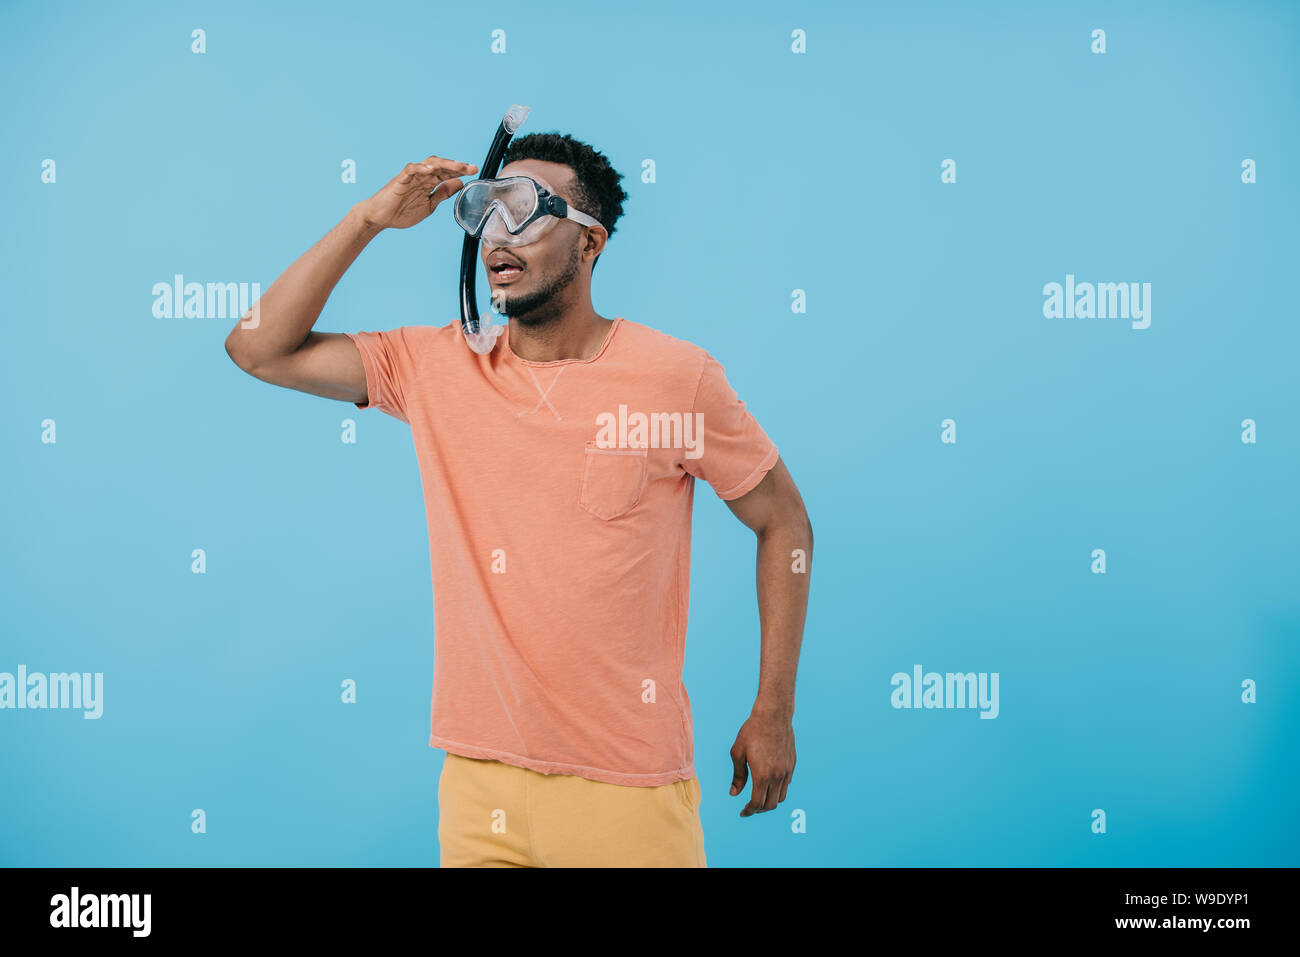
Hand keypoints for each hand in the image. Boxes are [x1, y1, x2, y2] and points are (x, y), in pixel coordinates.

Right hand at [356, 155, 477, 230]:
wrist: (380, 218)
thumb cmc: (402, 211)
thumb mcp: (429, 205)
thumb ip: (442, 193)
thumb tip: (460, 184)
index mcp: (429, 183)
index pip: (448, 173)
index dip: (461, 171)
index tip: (475, 170)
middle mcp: (422, 176)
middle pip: (442, 166)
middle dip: (457, 166)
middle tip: (472, 167)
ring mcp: (411, 177)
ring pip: (429, 164)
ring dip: (444, 164)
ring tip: (458, 166)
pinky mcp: (400, 180)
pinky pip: (411, 169)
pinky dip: (420, 168)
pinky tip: (431, 169)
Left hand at [728, 707, 795, 816]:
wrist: (773, 715)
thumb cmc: (752, 731)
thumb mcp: (738, 753)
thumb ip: (737, 775)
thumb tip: (734, 793)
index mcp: (762, 775)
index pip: (757, 803)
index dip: (749, 811)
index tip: (743, 812)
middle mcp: (777, 776)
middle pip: (771, 805)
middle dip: (759, 810)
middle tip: (749, 808)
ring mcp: (787, 770)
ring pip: (781, 797)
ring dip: (770, 801)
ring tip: (760, 798)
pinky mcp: (792, 764)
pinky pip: (787, 784)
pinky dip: (778, 789)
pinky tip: (769, 783)